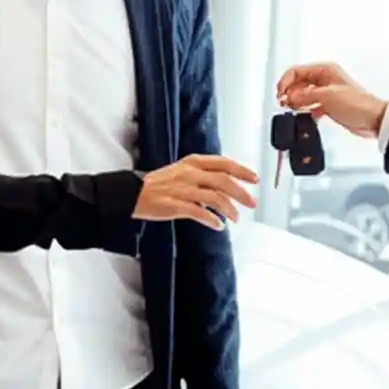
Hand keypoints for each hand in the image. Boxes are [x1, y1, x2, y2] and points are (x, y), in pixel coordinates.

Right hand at [135, 154, 258, 230]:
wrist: (133, 193)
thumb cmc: (160, 183)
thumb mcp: (183, 170)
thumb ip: (204, 176)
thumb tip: (227, 187)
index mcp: (193, 162)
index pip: (223, 163)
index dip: (241, 170)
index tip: (255, 178)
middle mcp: (189, 173)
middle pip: (223, 181)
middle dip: (241, 193)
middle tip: (252, 203)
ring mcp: (182, 189)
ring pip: (214, 198)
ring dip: (229, 209)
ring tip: (235, 218)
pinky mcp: (175, 205)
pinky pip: (199, 213)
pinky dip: (212, 220)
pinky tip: (218, 226)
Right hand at [276, 62, 386, 138]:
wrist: (374, 120)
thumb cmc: (359, 104)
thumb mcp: (327, 96)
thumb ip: (305, 96)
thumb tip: (290, 97)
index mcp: (325, 70)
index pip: (296, 71)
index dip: (285, 82)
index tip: (281, 94)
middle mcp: (325, 79)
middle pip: (298, 83)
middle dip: (289, 93)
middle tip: (285, 104)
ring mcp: (327, 93)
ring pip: (303, 95)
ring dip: (296, 102)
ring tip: (294, 109)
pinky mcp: (329, 106)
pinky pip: (311, 105)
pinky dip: (306, 110)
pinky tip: (306, 115)